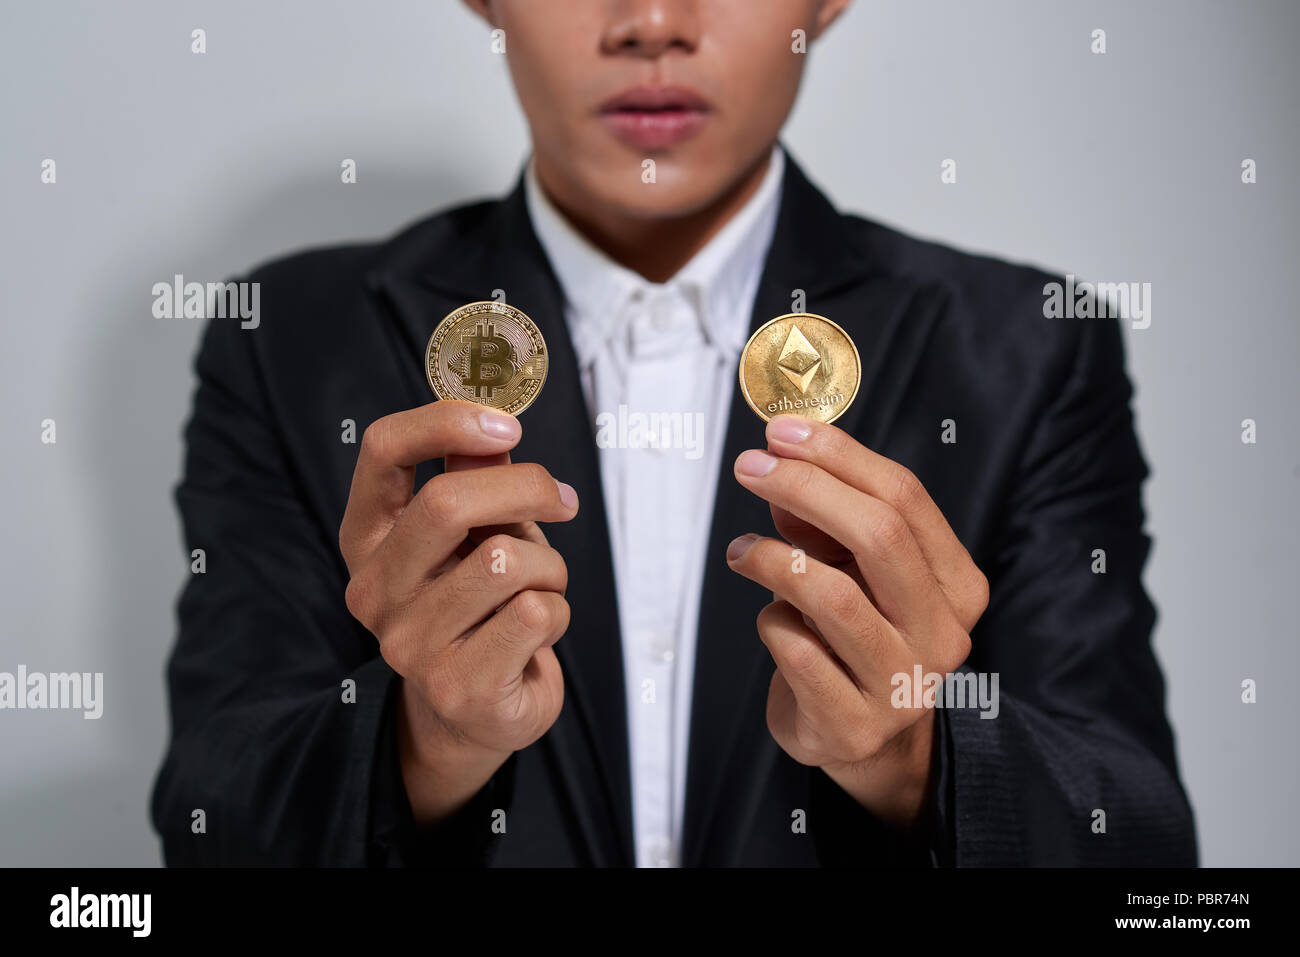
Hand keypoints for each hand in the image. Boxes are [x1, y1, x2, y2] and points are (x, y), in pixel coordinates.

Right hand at [339, 400, 578, 823]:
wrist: (473, 715)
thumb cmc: (480, 609)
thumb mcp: (472, 537)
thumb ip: (476, 482)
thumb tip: (494, 431)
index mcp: (367, 540)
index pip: (382, 451)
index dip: (445, 421)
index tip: (507, 426)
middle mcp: (374, 591)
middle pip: (447, 502)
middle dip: (526, 489)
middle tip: (564, 500)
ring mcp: (409, 644)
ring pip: (507, 560)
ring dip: (549, 565)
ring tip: (540, 587)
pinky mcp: (459, 686)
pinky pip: (535, 612)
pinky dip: (557, 612)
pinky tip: (537, 631)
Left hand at [725, 415, 987, 826]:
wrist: (860, 739)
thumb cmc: (855, 638)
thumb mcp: (851, 572)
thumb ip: (824, 521)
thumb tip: (781, 464)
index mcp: (958, 585)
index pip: (905, 499)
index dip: (839, 456)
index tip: (781, 432)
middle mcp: (943, 634)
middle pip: (879, 535)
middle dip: (806, 488)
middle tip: (751, 468)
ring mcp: (903, 683)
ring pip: (832, 594)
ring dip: (772, 557)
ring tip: (741, 550)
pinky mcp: (854, 723)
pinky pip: (796, 649)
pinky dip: (770, 620)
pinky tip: (769, 618)